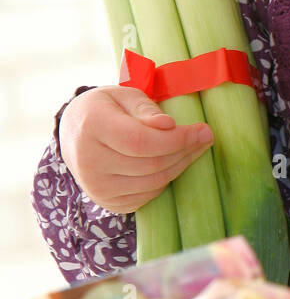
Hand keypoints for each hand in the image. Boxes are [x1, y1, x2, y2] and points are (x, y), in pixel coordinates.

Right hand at [58, 85, 213, 214]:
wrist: (74, 133)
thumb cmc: (106, 108)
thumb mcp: (124, 96)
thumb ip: (146, 110)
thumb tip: (169, 126)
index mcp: (92, 127)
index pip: (140, 141)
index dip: (176, 139)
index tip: (202, 130)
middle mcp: (89, 161)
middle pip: (150, 164)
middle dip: (185, 151)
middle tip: (205, 137)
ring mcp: (96, 187)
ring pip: (153, 182)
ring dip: (181, 166)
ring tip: (195, 148)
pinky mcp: (107, 202)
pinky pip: (148, 195)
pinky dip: (166, 180)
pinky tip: (173, 163)